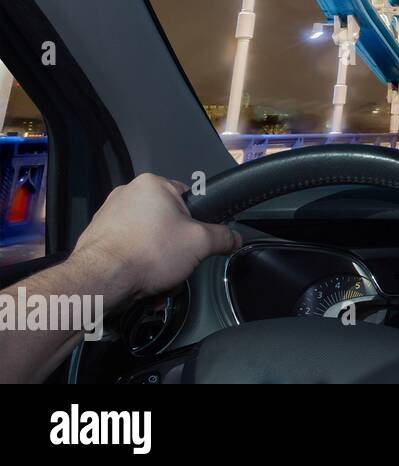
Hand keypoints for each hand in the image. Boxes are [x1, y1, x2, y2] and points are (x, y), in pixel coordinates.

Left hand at [70, 174, 241, 303]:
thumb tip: (233, 238)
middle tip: (179, 262)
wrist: (102, 279)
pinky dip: (138, 264)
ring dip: (158, 259)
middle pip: (167, 221)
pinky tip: (142, 281)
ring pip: (148, 238)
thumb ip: (222, 237)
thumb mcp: (201, 243)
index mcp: (152, 184)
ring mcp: (108, 215)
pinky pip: (128, 249)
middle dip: (176, 246)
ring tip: (159, 277)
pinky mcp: (97, 237)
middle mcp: (127, 194)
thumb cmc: (148, 252)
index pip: (188, 197)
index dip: (198, 222)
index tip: (198, 240)